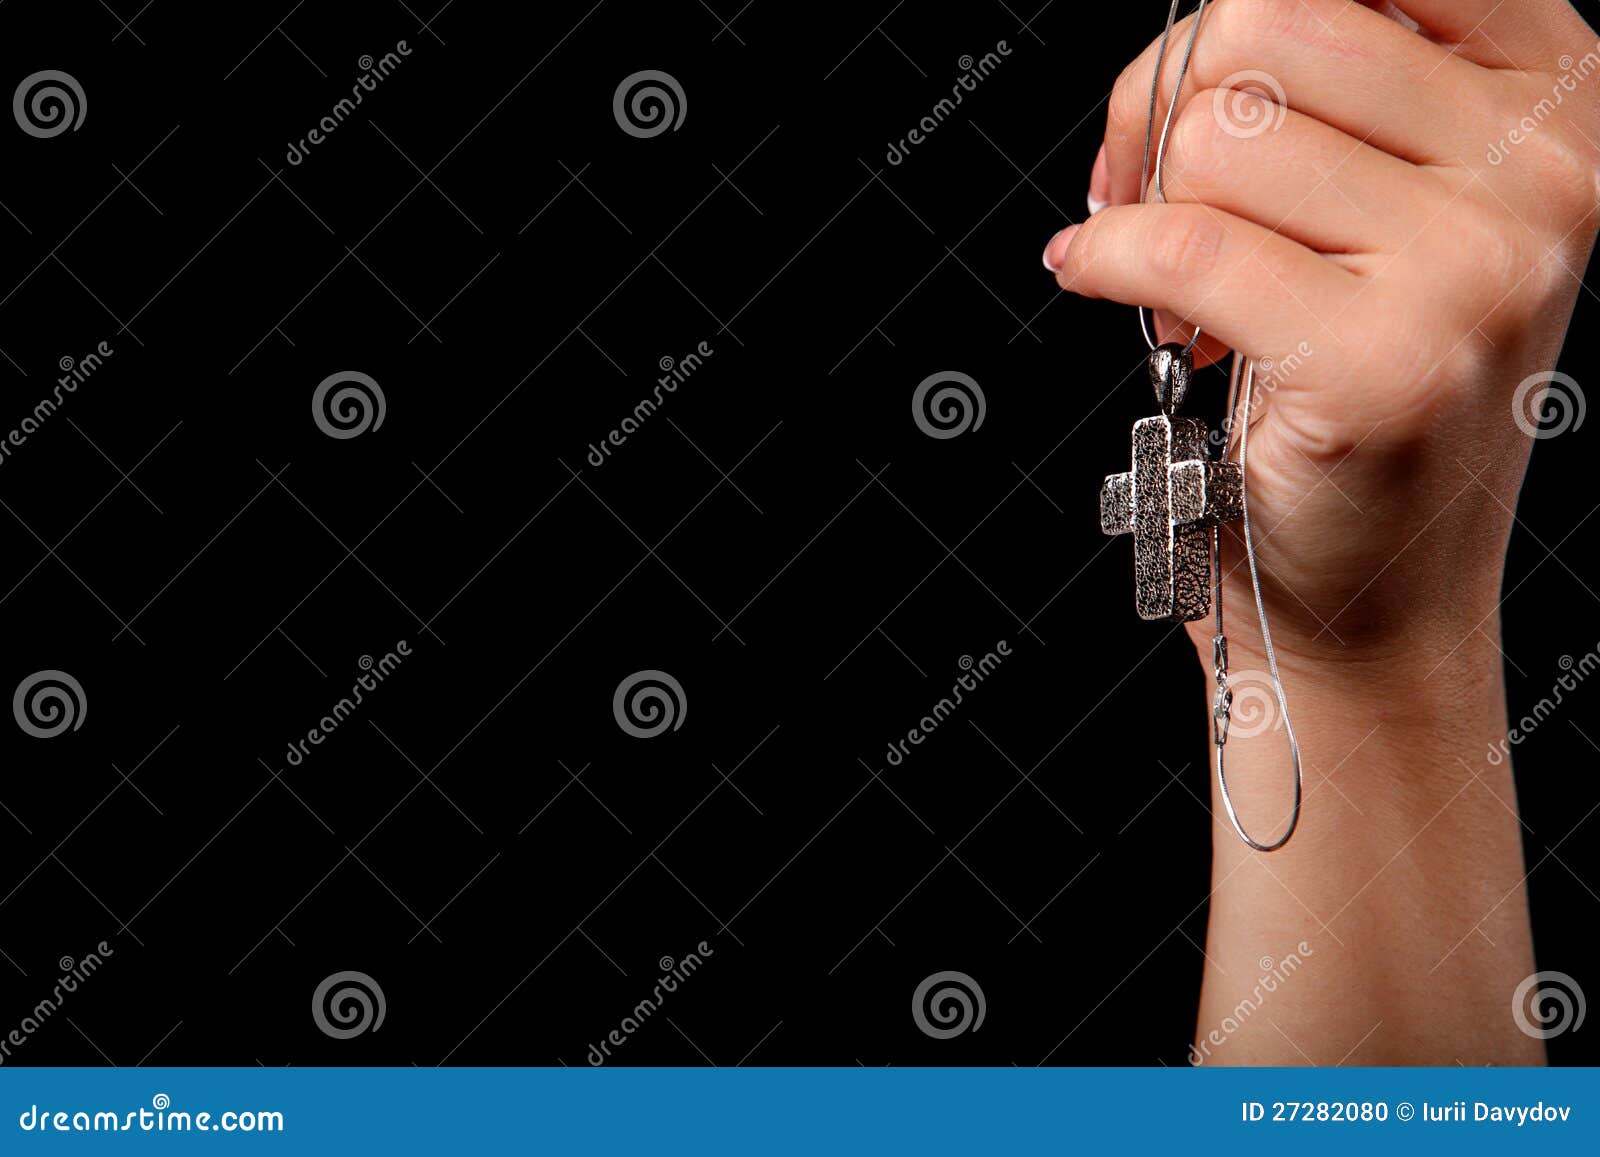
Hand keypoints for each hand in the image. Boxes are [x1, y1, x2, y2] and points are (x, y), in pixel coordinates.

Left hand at [1044, 0, 1599, 675]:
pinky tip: (1099, 280)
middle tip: (1140, 184)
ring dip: (1145, 200)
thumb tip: (1191, 36)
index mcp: (1553, 97)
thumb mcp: (1387, 213)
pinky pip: (1182, 245)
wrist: (1374, 599)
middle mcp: (1543, 170)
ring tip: (1166, 276)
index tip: (1198, 83)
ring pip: (1218, 133)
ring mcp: (1477, 268)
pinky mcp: (1386, 360)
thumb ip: (1333, 98)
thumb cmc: (1357, 401)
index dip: (1243, 12)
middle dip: (1160, 102)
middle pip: (1272, 25)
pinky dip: (1107, 258)